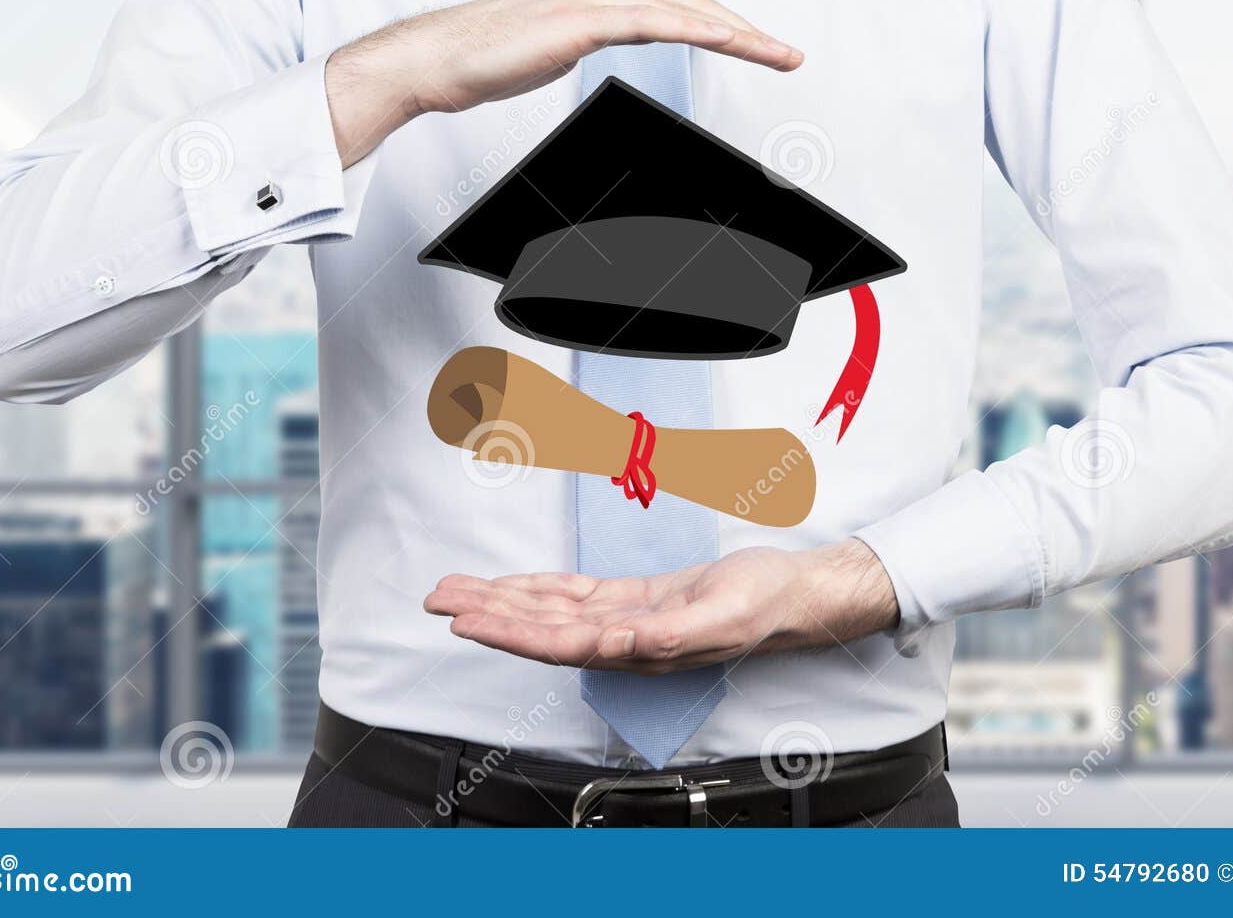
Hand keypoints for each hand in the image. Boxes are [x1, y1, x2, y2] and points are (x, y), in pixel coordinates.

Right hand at [324, 0, 803, 166]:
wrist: (441, 58)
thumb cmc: (489, 59)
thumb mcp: (559, 47)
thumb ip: (599, 40)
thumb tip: (626, 50)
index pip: (677, 5)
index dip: (725, 24)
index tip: (762, 47)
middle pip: (692, 4)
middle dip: (747, 29)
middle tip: (789, 54)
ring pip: (682, 10)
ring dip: (737, 32)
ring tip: (776, 54)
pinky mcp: (582, 17)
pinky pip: (652, 22)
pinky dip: (695, 29)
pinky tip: (726, 40)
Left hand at [424, 539, 898, 674]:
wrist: (795, 594)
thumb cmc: (767, 604)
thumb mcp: (724, 616)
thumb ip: (670, 636)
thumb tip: (619, 643)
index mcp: (639, 648)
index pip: (559, 641)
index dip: (510, 631)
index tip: (467, 620)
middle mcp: (624, 639)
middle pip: (540, 627)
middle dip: (487, 613)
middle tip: (437, 599)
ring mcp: (628, 619)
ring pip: (551, 610)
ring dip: (503, 600)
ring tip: (457, 590)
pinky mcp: (637, 599)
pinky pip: (576, 595)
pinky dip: (540, 588)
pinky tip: (514, 584)